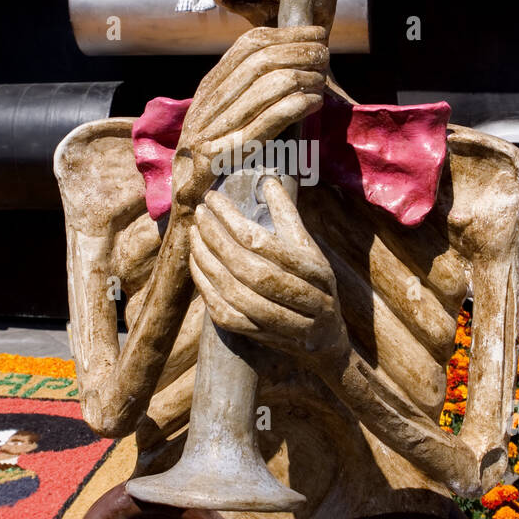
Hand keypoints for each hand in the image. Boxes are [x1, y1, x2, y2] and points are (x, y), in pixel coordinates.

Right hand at [172, 25, 327, 213]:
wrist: (188, 213)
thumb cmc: (216, 170)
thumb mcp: (224, 124)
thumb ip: (246, 98)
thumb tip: (289, 67)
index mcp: (208, 92)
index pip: (247, 46)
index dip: (286, 35)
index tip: (315, 34)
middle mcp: (206, 106)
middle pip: (259, 61)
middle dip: (298, 51)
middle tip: (325, 55)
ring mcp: (211, 131)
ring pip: (264, 87)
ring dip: (301, 78)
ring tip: (321, 80)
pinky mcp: (220, 157)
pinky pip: (265, 123)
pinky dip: (295, 107)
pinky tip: (313, 102)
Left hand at [189, 174, 348, 363]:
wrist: (324, 337)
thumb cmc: (314, 283)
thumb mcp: (308, 248)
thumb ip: (288, 216)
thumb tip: (268, 180)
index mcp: (316, 271)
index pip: (264, 242)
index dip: (233, 220)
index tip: (212, 199)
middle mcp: (303, 299)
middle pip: (249, 269)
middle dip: (217, 239)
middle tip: (199, 215)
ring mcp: (282, 323)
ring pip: (236, 293)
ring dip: (208, 263)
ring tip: (193, 235)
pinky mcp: (261, 337)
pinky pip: (226, 314)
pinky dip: (207, 289)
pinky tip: (197, 265)